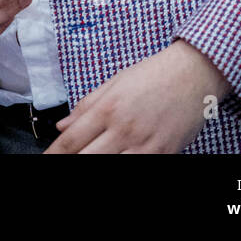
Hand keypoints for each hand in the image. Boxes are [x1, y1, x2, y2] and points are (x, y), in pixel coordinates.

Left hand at [44, 40, 230, 153]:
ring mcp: (145, 144)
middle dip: (71, 162)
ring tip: (85, 161)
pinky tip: (116, 161)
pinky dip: (126, 166)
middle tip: (60, 163)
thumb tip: (62, 125)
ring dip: (96, 165)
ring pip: (112, 165)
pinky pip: (140, 165)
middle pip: (87, 157)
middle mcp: (123, 128)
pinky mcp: (164, 153)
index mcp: (107, 108)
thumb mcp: (114, 82)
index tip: (46, 158)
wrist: (193, 74)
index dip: (54, 153)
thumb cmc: (153, 75)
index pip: (71, 139)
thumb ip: (86, 105)